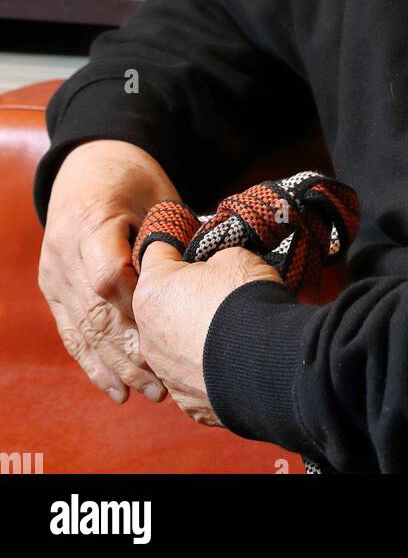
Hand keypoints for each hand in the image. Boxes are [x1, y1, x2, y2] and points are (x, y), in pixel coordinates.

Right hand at [38, 139, 182, 404]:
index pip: (108, 272)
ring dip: (115, 366)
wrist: (86, 164)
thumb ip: (172, 234)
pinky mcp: (52, 289)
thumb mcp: (157, 193)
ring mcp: (53, 273)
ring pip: (83, 330)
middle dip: (131, 351)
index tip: (167, 324)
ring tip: (149, 393)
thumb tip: (205, 274)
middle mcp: (63, 251)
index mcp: (91, 220)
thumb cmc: (131, 177)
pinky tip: (115, 390)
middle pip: (96, 310)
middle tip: (164, 382)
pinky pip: (70, 332)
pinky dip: (93, 364)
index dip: (136, 302)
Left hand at [131, 240, 286, 424]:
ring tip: (227, 330)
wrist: (268, 361)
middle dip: (182, 296)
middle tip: (216, 290)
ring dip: (192, 336)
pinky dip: (207, 367)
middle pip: (162, 305)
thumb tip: (213, 271)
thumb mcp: (232, 256)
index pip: (156, 253)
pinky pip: (193, 376)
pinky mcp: (187, 401)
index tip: (194, 245)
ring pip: (174, 345)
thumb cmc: (244, 300)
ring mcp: (166, 374)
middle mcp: (148, 336)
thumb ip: (211, 261)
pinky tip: (232, 360)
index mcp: (152, 293)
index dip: (178, 244)